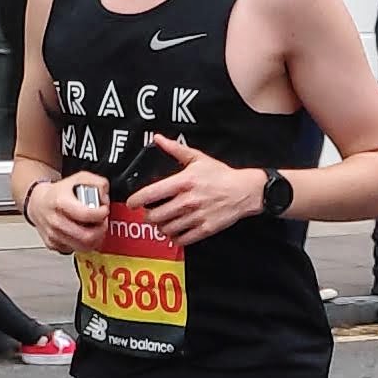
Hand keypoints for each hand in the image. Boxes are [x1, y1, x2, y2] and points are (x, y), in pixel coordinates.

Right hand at [26, 173, 104, 255]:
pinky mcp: (53, 245)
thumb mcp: (79, 178)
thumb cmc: (58, 193)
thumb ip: (97, 183)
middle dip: (101, 229)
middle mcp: (55, 220)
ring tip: (94, 228)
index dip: (101, 213)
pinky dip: (83, 244)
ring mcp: (53, 235)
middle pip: (87, 236)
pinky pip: (75, 250)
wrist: (38, 203)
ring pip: (83, 247)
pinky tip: (83, 233)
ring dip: (95, 239)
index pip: (86, 214)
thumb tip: (105, 198)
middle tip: (102, 222)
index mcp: (60, 201)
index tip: (104, 209)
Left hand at [130, 137, 263, 243]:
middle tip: (149, 213)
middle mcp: (188, 201)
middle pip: (155, 215)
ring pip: (166, 228)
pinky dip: (174, 237)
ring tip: (162, 222)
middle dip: (148, 216)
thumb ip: (175, 149)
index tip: (132, 203)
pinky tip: (175, 231)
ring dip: (160, 227)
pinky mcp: (205, 229)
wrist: (245, 191)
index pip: (151, 194)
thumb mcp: (198, 158)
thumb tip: (158, 139)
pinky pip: (182, 239)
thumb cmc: (221, 175)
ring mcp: (196, 216)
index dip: (136, 200)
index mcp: (184, 182)